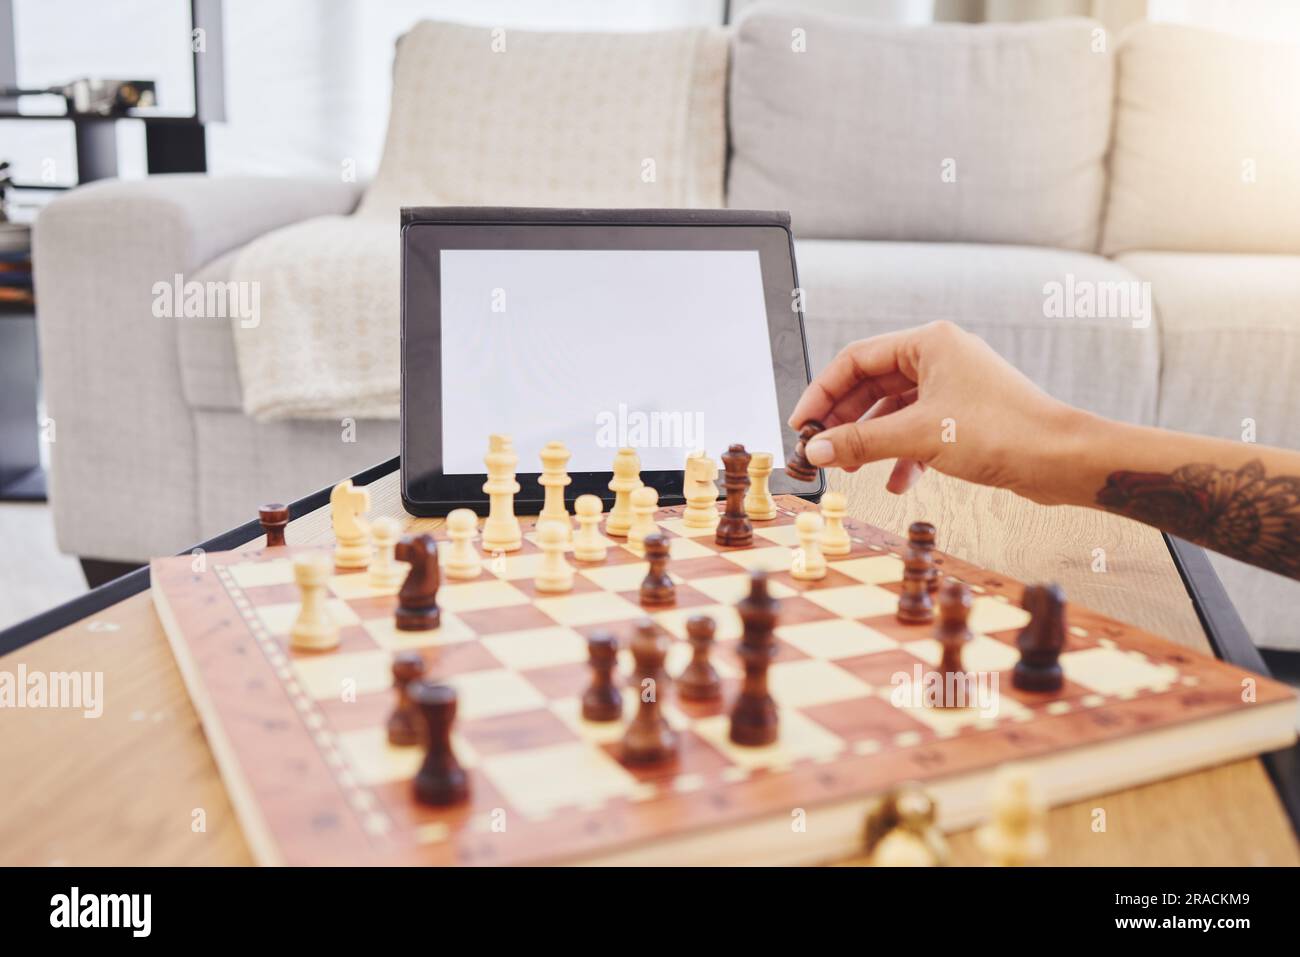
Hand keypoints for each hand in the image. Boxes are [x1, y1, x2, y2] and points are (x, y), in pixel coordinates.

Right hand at [788, 321, 1086, 503]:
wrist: (1061, 458)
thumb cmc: (1002, 432)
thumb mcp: (918, 436)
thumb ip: (860, 441)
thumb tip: (817, 449)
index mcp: (929, 343)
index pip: (855, 359)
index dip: (822, 393)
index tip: (801, 424)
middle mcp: (940, 357)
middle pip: (871, 384)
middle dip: (845, 420)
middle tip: (821, 448)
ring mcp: (954, 386)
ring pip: (893, 410)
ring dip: (871, 440)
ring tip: (852, 469)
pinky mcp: (965, 415)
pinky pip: (917, 429)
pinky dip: (902, 454)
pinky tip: (898, 482)